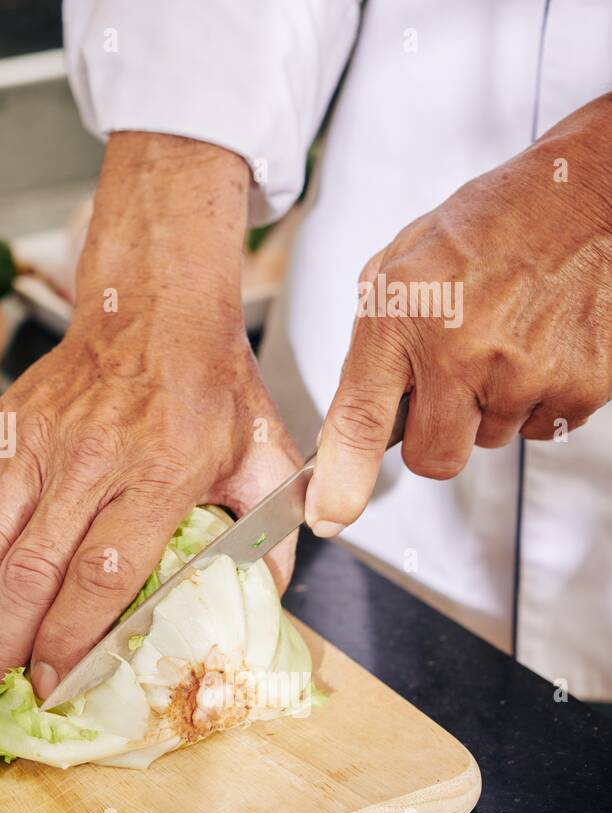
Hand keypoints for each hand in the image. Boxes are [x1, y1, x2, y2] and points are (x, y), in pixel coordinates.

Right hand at [0, 133, 301, 697]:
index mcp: (157, 478)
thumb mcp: (264, 455)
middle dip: (4, 642)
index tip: (51, 684)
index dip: (70, 638)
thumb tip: (267, 603)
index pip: (103, 574)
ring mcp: (33, 448)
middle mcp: (88, 467)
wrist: (151, 308)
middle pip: (32, 571)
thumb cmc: (208, 387)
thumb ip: (271, 532)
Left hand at [306, 94, 611, 534]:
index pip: (360, 421)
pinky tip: (539, 344)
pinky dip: (539, 397)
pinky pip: (544, 425)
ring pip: (492, 439)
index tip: (329, 516)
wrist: (584, 196)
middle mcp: (462, 353)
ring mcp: (527, 373)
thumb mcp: (399, 270)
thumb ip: (374, 347)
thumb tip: (353, 423)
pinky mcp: (584, 384)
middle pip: (435, 459)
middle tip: (448, 385)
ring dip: (490, 407)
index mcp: (402, 320)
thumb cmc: (487, 228)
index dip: (343, 480)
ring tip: (502, 340)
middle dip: (435, 437)